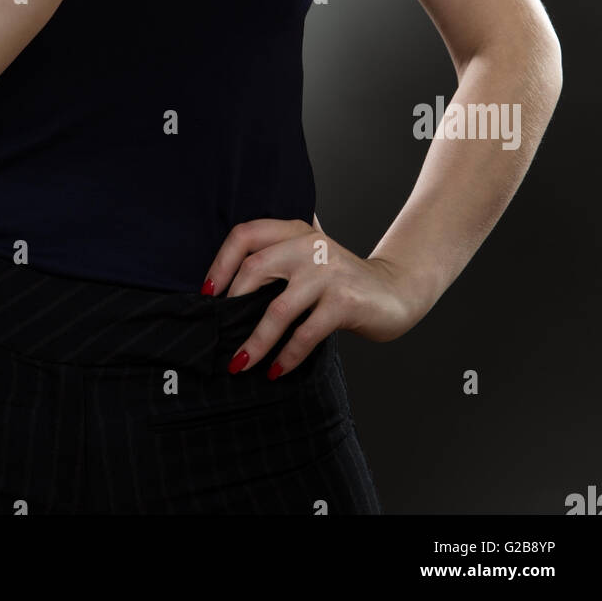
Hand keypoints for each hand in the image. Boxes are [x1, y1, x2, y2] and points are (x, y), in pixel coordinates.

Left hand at [202, 215, 425, 378]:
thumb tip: (223, 291)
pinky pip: (305, 333)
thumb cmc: (340, 280)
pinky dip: (286, 356)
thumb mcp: (308, 258)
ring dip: (254, 341)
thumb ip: (277, 259)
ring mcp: (328, 271)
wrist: (394, 291)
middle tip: (218, 334)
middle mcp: (309, 244)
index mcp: (295, 230)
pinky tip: (275, 371)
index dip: (220, 263)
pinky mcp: (344, 301)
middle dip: (231, 306)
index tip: (207, 294)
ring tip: (239, 364)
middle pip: (254, 268)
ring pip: (277, 308)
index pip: (246, 234)